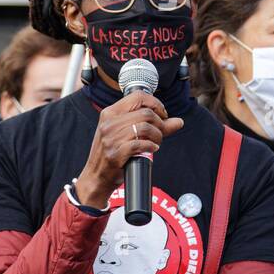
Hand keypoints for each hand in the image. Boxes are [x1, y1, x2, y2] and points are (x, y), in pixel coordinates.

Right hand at [76, 91, 182, 209]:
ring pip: (146, 127)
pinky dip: (151, 146)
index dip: (156, 104)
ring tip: (155, 143)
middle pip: (146, 113)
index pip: (138, 96)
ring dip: (157, 136)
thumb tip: (178, 122)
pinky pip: (141, 144)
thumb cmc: (112, 153)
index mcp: (110, 113)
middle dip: (160, 124)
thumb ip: (152, 125)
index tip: (162, 115)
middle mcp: (109, 122)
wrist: (96, 176)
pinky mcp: (115, 153)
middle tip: (160, 134)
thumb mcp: (126, 134)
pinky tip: (151, 150)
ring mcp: (111, 138)